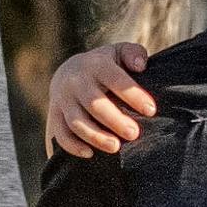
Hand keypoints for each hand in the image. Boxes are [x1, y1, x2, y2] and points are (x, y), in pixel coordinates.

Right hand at [43, 41, 160, 157]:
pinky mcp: (54, 115)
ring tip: (115, 147)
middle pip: (94, 103)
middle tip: (134, 134)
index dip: (133, 95)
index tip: (151, 110)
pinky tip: (90, 153)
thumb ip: (133, 53)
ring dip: (95, 136)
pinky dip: (72, 145)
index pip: (116, 79)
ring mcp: (63, 99)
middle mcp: (76, 81)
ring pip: (76, 121)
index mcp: (96, 65)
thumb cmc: (104, 66)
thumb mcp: (119, 52)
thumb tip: (140, 66)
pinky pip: (60, 133)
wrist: (68, 71)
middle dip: (115, 120)